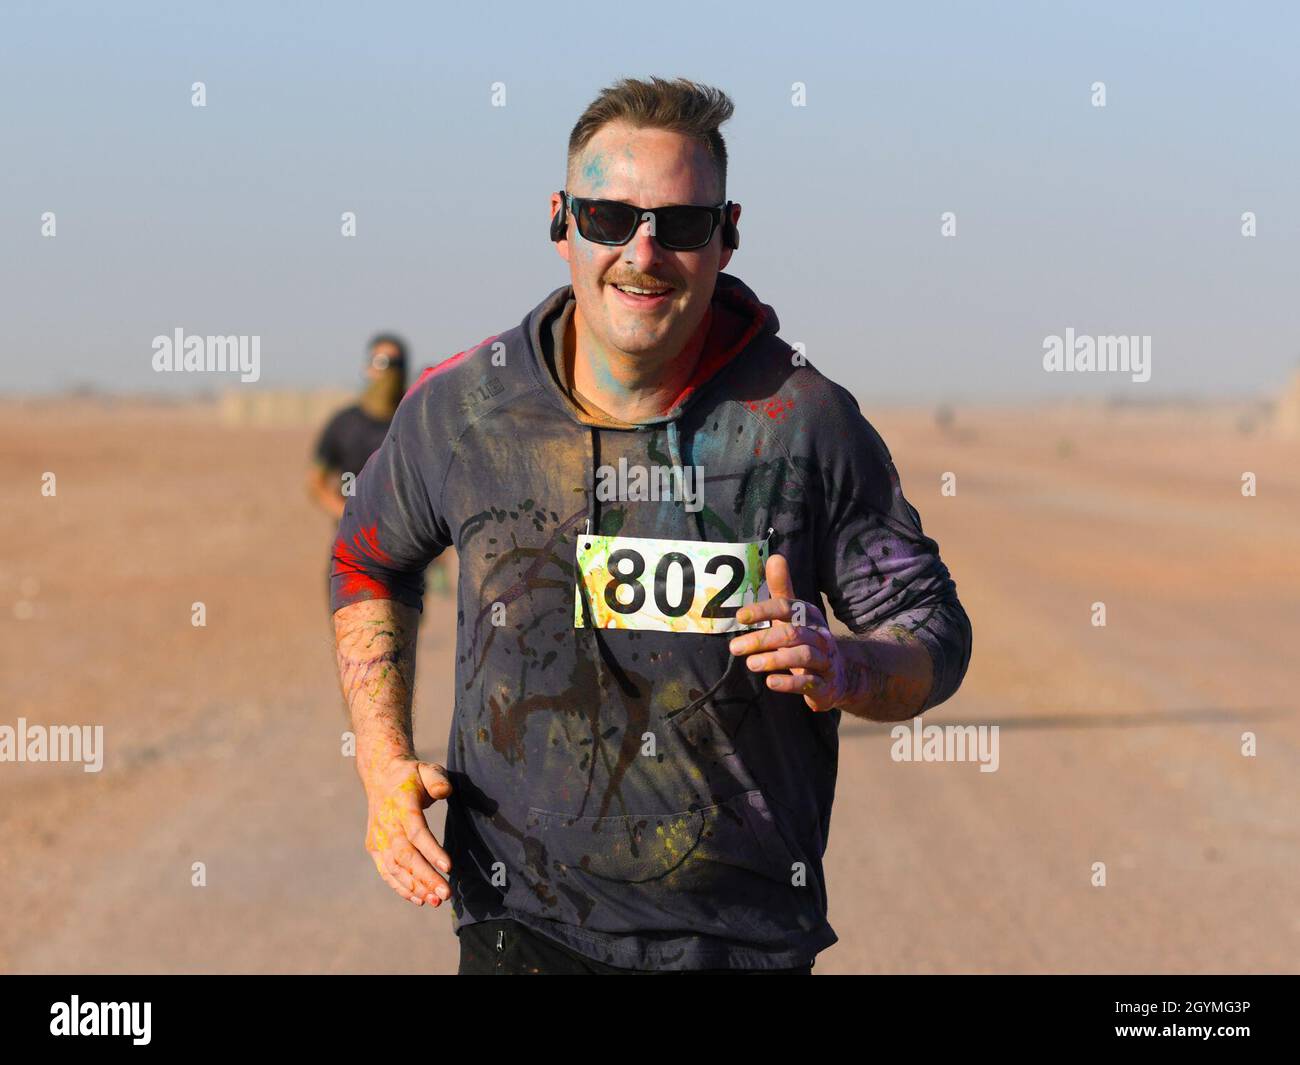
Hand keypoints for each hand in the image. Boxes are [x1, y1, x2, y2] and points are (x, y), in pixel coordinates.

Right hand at [364, 757, 453, 906]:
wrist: (380, 775)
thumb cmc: (412, 775)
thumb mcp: (427, 769)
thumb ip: (437, 779)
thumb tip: (445, 792)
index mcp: (401, 803)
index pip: (416, 831)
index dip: (431, 850)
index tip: (449, 867)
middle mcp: (386, 823)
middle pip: (405, 855)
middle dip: (425, 877)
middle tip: (445, 894)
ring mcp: (378, 837)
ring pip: (394, 868)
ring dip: (415, 887)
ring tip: (436, 901)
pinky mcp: (374, 847)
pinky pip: (386, 871)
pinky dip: (401, 887)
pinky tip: (419, 899)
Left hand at [729, 553, 848, 712]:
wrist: (839, 676)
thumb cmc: (806, 639)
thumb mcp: (795, 615)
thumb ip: (782, 589)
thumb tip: (774, 556)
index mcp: (809, 616)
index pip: (787, 608)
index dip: (763, 611)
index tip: (739, 617)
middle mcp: (820, 636)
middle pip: (792, 633)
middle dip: (762, 639)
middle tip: (735, 648)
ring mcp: (825, 661)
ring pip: (802, 656)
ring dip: (775, 659)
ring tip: (750, 664)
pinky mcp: (825, 685)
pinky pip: (809, 683)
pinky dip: (789, 683)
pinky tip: (770, 683)